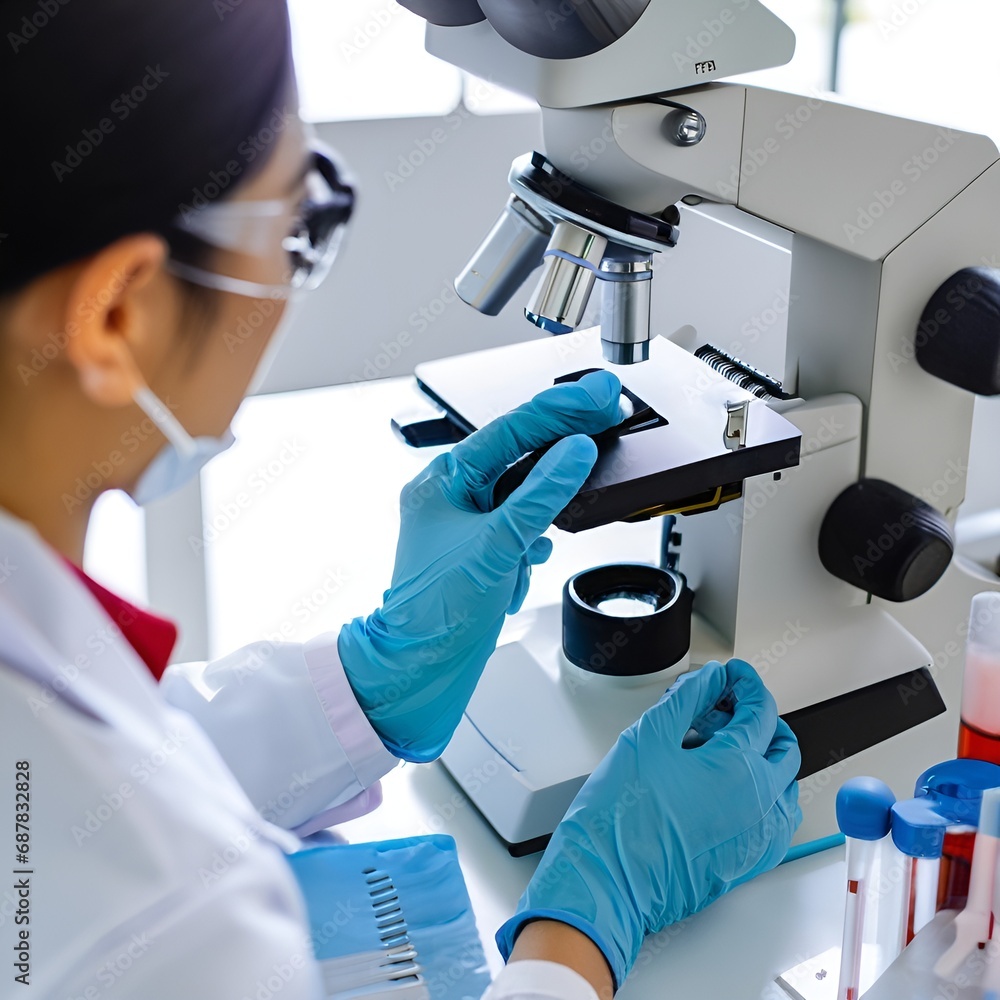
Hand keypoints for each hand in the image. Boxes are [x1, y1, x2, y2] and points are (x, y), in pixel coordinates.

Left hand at [338, 371, 622, 761]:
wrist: (418, 671)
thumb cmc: (435, 613)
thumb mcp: (497, 546)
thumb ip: (539, 496)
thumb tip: (574, 453)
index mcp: (444, 481)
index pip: (510, 430)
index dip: (558, 409)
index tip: (597, 395)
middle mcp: (452, 496)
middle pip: (517, 451)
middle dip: (561, 437)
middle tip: (605, 410)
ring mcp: (467, 524)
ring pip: (522, 488)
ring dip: (550, 492)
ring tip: (583, 474)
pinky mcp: (481, 550)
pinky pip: (520, 523)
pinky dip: (537, 531)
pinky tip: (541, 545)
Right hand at [496, 659, 801, 988]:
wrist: (608, 881)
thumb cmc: (619, 819)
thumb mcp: (647, 738)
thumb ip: (687, 700)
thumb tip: (711, 680)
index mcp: (739, 767)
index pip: (761, 709)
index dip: (746, 683)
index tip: (732, 676)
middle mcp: (760, 803)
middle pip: (783, 746)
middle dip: (760, 718)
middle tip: (726, 708)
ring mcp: (758, 837)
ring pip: (785, 784)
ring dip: (765, 758)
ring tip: (721, 749)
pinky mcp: (747, 862)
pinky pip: (776, 821)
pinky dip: (763, 795)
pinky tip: (725, 788)